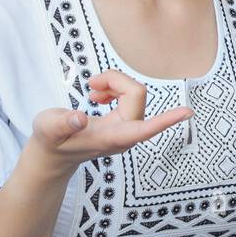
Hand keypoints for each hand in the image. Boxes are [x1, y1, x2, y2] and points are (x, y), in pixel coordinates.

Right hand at [28, 70, 192, 176]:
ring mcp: (127, 128)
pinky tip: (99, 95)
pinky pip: (131, 96)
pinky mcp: (125, 121)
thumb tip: (79, 118)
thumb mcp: (47, 128)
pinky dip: (116, 89)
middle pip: (136, 95)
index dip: (166, 119)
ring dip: (115, 85)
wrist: (53, 154)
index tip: (188, 112)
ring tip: (93, 91)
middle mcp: (125, 134)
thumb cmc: (51, 141)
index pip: (144, 128)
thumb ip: (61, 122)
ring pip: (134, 93)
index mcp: (112, 138)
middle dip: (116, 82)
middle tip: (91, 85)